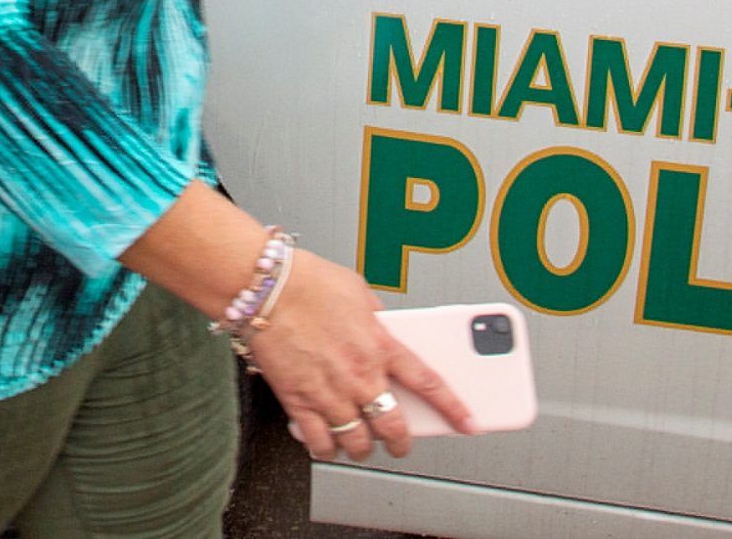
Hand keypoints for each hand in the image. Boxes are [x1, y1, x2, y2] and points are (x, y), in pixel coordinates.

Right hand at [238, 252, 473, 462]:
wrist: (264, 287)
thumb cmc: (306, 281)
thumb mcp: (358, 290)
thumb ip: (377, 315)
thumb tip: (385, 325)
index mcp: (379, 345)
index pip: (429, 384)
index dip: (454, 409)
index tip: (468, 423)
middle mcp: (359, 375)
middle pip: (392, 426)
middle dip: (401, 442)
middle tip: (399, 443)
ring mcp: (329, 392)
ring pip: (356, 441)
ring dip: (362, 447)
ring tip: (360, 443)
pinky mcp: (298, 401)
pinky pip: (318, 442)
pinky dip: (325, 449)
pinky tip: (326, 443)